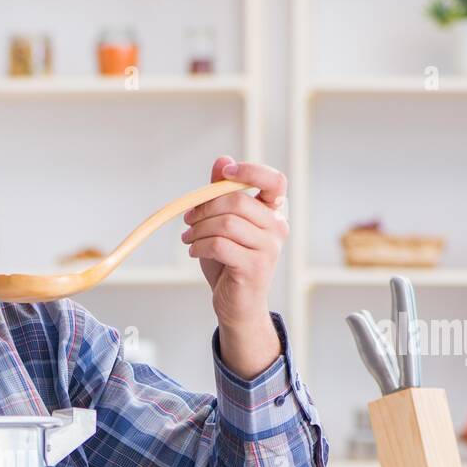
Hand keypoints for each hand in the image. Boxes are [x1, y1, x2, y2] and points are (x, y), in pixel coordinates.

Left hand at [182, 155, 288, 376]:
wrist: (237, 306)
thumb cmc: (230, 263)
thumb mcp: (223, 224)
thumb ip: (223, 194)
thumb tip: (222, 160)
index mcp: (274, 212)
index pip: (274, 180)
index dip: (250, 172)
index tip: (224, 174)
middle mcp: (278, 227)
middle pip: (237, 201)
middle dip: (205, 207)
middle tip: (188, 220)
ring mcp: (269, 248)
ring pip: (226, 223)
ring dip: (198, 229)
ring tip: (188, 238)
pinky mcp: (255, 267)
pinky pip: (220, 245)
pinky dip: (199, 245)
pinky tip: (194, 251)